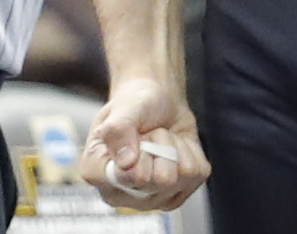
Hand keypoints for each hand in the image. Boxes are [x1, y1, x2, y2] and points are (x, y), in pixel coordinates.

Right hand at [79, 77, 208, 211]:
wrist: (158, 101)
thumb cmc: (134, 104)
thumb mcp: (124, 107)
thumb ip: (119, 130)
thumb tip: (127, 163)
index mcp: (98, 174)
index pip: (128, 178)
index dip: (142, 154)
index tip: (140, 136)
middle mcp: (123, 194)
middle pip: (162, 180)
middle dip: (161, 145)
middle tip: (151, 133)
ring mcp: (152, 197)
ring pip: (182, 176)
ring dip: (176, 146)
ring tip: (161, 137)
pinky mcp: (179, 191)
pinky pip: (198, 173)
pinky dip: (191, 151)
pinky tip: (175, 145)